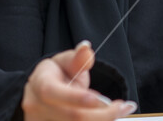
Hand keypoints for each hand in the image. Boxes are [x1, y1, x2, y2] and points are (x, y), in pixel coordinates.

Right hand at [21, 41, 137, 119]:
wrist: (39, 92)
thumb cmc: (55, 75)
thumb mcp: (65, 61)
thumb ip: (77, 57)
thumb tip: (86, 48)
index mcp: (40, 84)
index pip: (53, 93)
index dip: (77, 98)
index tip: (102, 99)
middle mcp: (37, 107)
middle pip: (71, 117)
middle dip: (102, 114)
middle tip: (125, 106)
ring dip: (103, 120)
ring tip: (122, 110)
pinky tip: (109, 117)